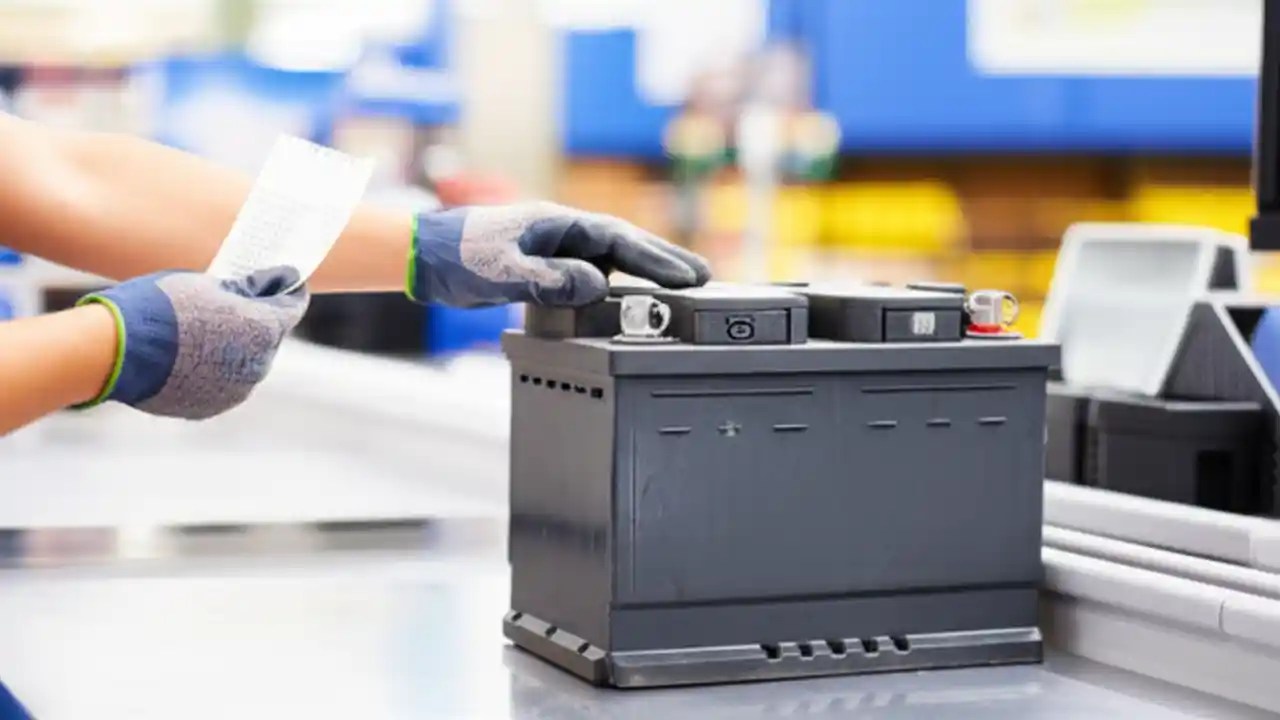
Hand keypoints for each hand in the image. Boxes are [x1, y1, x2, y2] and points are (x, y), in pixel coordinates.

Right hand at [76, 266, 308, 419]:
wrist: (114, 350)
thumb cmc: (160, 306)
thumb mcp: (206, 284)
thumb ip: (246, 289)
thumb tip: (272, 283)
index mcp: (264, 329)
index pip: (291, 307)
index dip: (288, 291)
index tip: (284, 281)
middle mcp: (259, 365)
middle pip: (269, 337)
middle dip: (257, 319)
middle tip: (235, 302)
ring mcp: (236, 390)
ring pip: (247, 364)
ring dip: (236, 348)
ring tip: (204, 330)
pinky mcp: (211, 406)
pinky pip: (223, 383)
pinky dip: (215, 370)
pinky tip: (190, 356)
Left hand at [405, 202, 711, 306]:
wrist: (426, 256)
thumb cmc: (460, 256)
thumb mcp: (504, 271)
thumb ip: (548, 280)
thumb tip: (596, 287)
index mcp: (558, 223)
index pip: (619, 240)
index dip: (656, 258)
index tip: (687, 275)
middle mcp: (563, 231)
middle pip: (625, 244)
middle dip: (664, 260)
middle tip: (704, 277)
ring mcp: (556, 247)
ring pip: (612, 258)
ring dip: (645, 270)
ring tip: (681, 287)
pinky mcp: (545, 265)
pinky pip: (592, 272)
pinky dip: (617, 282)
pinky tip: (630, 298)